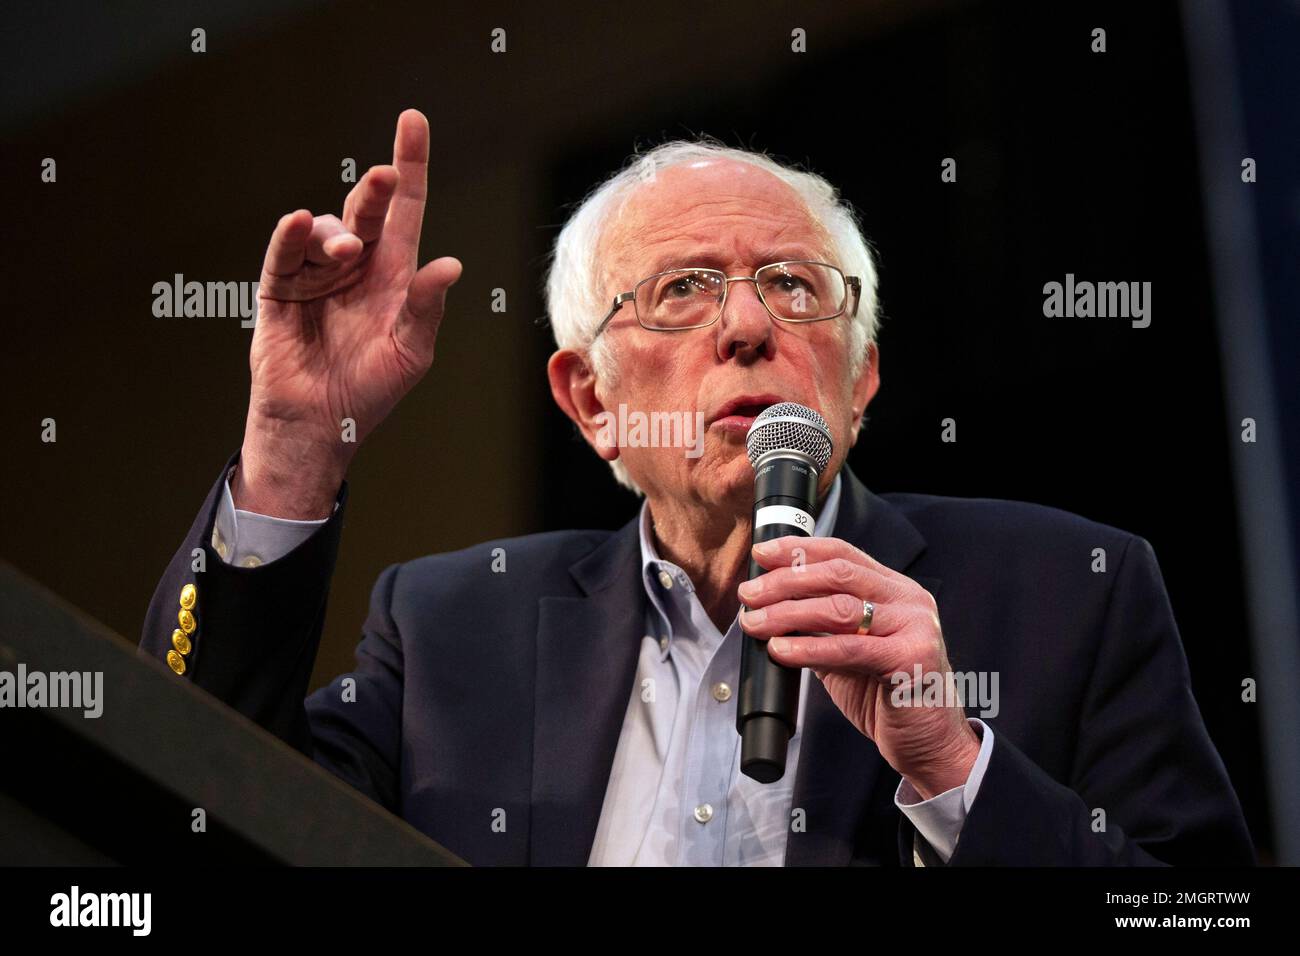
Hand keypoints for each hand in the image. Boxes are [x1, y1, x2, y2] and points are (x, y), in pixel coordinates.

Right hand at [236, 109, 461, 517]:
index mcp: (393, 275)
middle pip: (367, 212)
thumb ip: (426, 308)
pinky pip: (284, 253)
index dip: (410, 167)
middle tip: (384, 177)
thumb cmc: (370, 390)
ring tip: (346, 253)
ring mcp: (316, 275)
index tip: (413, 121)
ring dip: (337, 234)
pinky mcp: (280, 290)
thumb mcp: (410, 350)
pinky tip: (299, 223)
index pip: (405, 210)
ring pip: (325, 231)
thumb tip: (452, 266)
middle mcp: (355, 266)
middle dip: (375, 191)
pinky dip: (291, 235)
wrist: (320, 426)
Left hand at [737, 536, 980, 799]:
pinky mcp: (912, 660)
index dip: (799, 550)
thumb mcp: (849, 652)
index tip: (762, 553)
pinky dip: (808, 648)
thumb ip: (820, 627)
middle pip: (838, 574)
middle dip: (785, 581)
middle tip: (749, 594)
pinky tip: (780, 650)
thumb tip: (769, 609)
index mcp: (895, 590)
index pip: (843, 554)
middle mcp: (909, 600)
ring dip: (787, 613)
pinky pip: (849, 648)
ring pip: (839, 608)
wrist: (929, 743)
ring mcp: (915, 627)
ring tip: (754, 622)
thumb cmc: (888, 697)